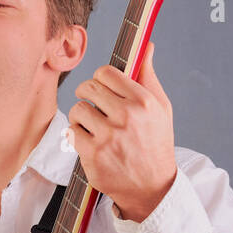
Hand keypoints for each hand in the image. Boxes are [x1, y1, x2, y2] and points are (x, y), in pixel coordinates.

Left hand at [68, 41, 177, 221]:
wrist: (152, 187)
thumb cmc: (155, 144)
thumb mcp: (161, 108)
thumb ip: (148, 76)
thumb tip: (145, 46)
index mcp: (143, 101)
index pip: (106, 72)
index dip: (100, 79)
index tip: (101, 88)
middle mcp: (126, 116)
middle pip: (88, 88)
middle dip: (86, 94)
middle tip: (91, 105)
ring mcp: (108, 137)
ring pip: (77, 110)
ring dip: (80, 116)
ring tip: (92, 125)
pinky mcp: (93, 155)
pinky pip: (72, 132)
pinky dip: (77, 136)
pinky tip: (89, 141)